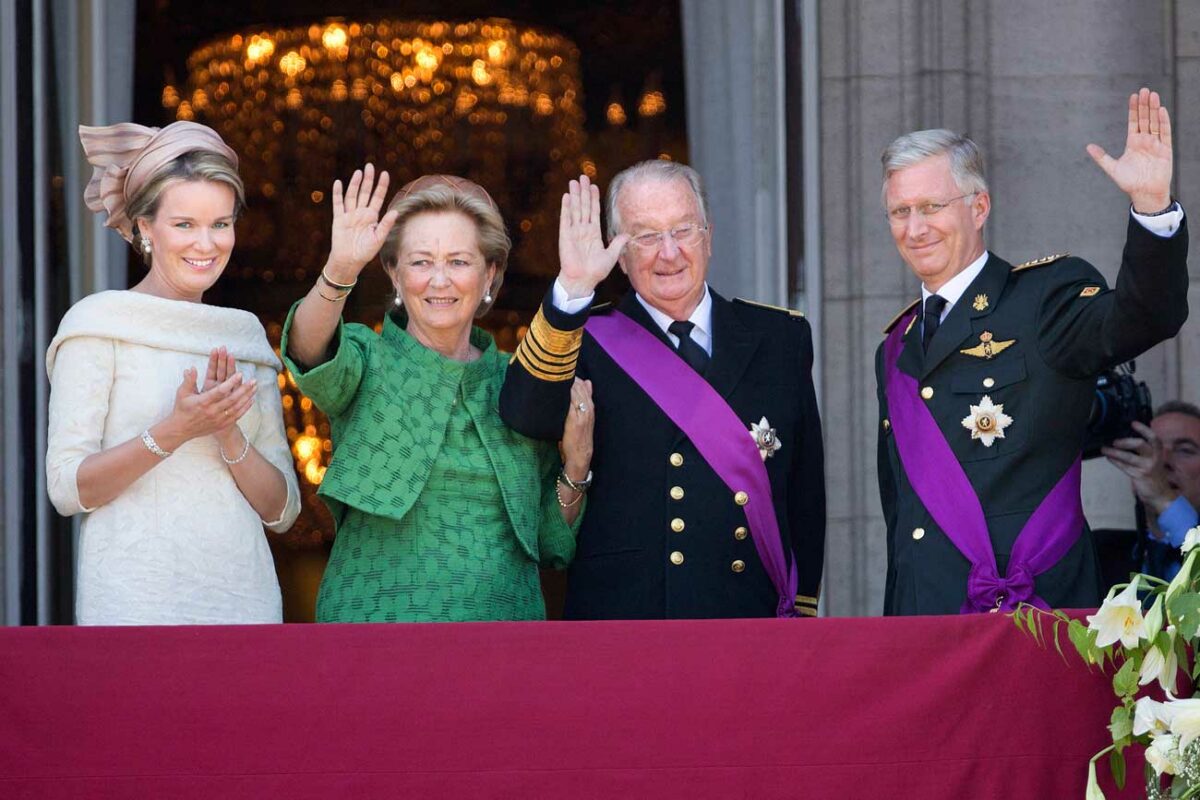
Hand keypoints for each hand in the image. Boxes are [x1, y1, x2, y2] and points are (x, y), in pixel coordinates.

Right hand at [158, 366, 256, 448]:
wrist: (181, 429)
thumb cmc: (182, 408)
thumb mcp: (182, 393)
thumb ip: (189, 380)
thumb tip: (191, 368)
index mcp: (203, 402)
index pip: (219, 391)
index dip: (231, 382)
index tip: (240, 374)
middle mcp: (212, 411)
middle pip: (232, 399)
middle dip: (244, 389)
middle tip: (254, 380)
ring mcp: (218, 419)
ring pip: (236, 407)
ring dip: (247, 397)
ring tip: (255, 387)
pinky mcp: (221, 425)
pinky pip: (236, 416)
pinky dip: (245, 408)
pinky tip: (251, 400)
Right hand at [324, 164, 400, 282]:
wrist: (349, 261)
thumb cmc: (365, 252)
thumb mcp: (378, 239)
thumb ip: (386, 225)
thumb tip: (395, 212)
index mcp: (372, 217)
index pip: (378, 197)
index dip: (381, 186)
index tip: (385, 173)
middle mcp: (361, 213)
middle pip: (365, 192)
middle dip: (368, 179)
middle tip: (370, 166)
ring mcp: (350, 215)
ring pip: (352, 195)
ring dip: (355, 184)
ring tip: (359, 172)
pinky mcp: (339, 219)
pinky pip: (338, 204)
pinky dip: (338, 193)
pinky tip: (338, 183)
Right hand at [558, 175, 628, 298]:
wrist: (582, 281)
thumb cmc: (596, 271)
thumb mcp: (611, 255)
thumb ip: (618, 243)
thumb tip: (628, 234)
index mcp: (593, 233)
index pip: (594, 211)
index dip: (594, 199)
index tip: (594, 186)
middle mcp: (583, 230)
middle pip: (583, 206)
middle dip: (583, 191)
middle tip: (582, 177)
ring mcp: (574, 232)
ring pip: (575, 209)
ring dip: (574, 195)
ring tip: (574, 182)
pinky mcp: (566, 236)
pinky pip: (566, 219)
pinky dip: (566, 208)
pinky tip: (567, 196)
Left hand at [560, 378, 593, 479]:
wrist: (581, 454)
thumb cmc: (580, 436)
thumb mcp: (585, 416)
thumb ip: (585, 399)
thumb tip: (587, 382)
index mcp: (590, 406)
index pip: (582, 385)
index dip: (572, 377)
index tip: (560, 372)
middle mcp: (587, 408)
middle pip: (577, 387)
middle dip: (566, 378)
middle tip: (552, 373)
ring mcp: (581, 414)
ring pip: (573, 393)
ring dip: (563, 385)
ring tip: (551, 379)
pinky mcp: (574, 420)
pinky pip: (568, 403)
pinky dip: (562, 396)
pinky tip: (553, 392)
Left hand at [1086, 87, 1173, 212]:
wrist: (1144, 193)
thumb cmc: (1129, 182)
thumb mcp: (1112, 168)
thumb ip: (1101, 157)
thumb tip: (1088, 147)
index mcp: (1133, 143)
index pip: (1134, 122)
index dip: (1134, 110)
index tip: (1133, 96)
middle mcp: (1145, 141)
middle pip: (1145, 119)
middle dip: (1144, 105)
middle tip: (1143, 90)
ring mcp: (1155, 144)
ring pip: (1155, 123)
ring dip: (1153, 109)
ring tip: (1152, 95)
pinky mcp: (1165, 149)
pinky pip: (1164, 133)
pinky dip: (1163, 122)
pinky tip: (1161, 110)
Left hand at [1102, 420, 1177, 514]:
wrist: (1160, 494)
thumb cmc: (1154, 475)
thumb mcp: (1153, 460)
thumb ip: (1143, 451)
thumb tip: (1125, 439)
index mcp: (1158, 452)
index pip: (1154, 438)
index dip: (1144, 429)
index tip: (1133, 423)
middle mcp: (1154, 458)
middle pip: (1140, 445)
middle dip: (1125, 441)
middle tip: (1114, 441)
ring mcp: (1147, 467)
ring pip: (1128, 457)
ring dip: (1114, 452)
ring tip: (1104, 449)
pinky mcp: (1139, 476)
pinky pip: (1124, 467)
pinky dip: (1115, 462)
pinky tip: (1109, 458)